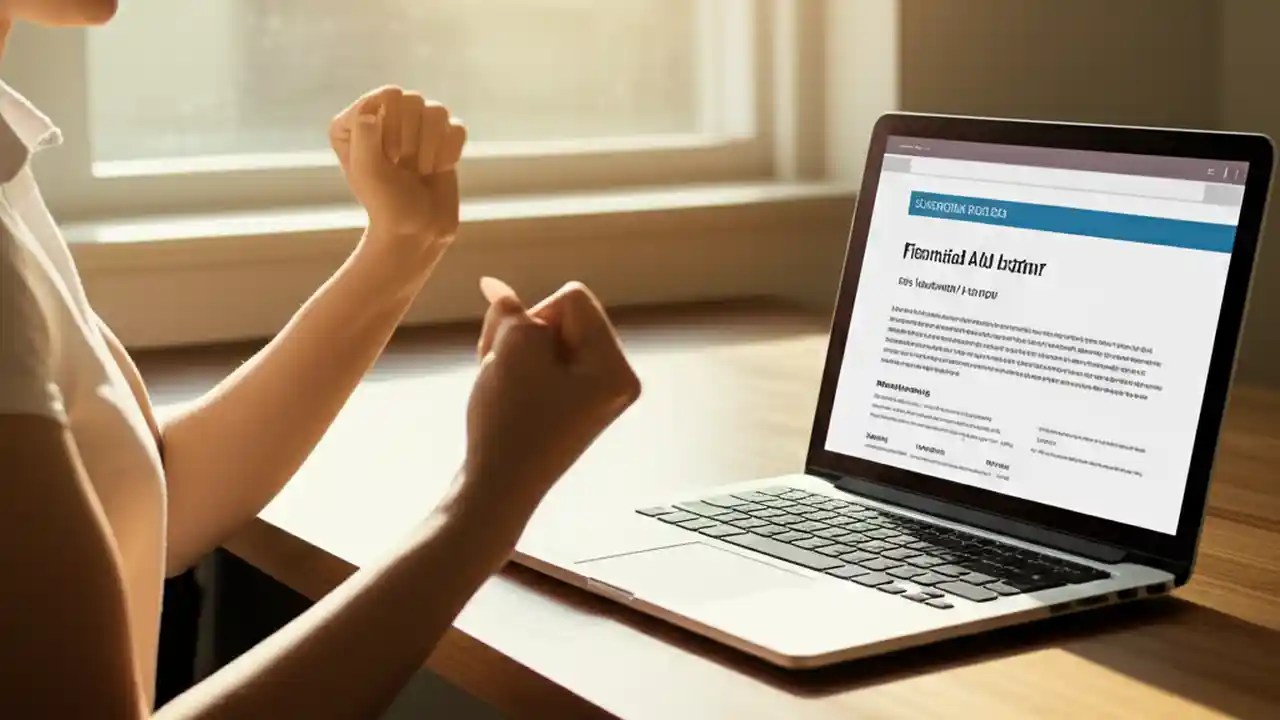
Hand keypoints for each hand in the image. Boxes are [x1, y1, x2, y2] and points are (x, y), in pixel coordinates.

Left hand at [329, 86, 466, 244]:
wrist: (416, 231)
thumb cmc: (385, 204)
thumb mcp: (366, 173)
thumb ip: (364, 138)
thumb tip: (372, 111)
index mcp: (358, 120)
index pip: (386, 96)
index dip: (393, 127)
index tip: (389, 158)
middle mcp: (385, 116)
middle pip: (413, 100)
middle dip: (412, 139)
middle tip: (404, 166)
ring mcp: (415, 125)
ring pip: (438, 111)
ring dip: (431, 147)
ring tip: (420, 170)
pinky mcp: (442, 138)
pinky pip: (457, 128)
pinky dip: (450, 152)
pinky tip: (438, 169)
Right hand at [464, 278, 641, 507]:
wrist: (496, 490)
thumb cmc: (508, 422)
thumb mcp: (510, 352)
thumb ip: (509, 311)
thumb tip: (495, 284)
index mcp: (618, 368)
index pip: (573, 298)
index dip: (534, 315)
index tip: (517, 357)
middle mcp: (618, 379)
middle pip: (564, 317)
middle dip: (525, 334)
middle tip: (501, 371)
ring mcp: (596, 394)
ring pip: (548, 339)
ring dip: (515, 350)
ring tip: (501, 385)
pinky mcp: (573, 404)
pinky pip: (545, 363)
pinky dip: (518, 367)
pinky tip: (503, 391)